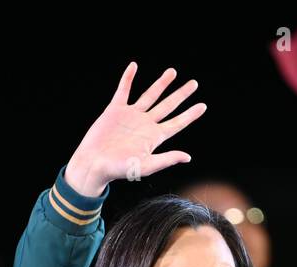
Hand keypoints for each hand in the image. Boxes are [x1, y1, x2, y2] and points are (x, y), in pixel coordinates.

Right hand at [63, 62, 205, 197]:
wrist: (94, 163)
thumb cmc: (119, 169)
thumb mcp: (146, 166)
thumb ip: (166, 160)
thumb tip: (187, 157)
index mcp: (154, 137)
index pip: (177, 123)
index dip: (190, 115)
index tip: (203, 106)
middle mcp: (144, 124)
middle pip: (167, 106)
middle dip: (181, 94)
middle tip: (194, 83)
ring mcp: (131, 115)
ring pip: (150, 95)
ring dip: (161, 84)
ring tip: (172, 72)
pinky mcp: (115, 110)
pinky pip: (123, 90)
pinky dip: (128, 78)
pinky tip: (134, 66)